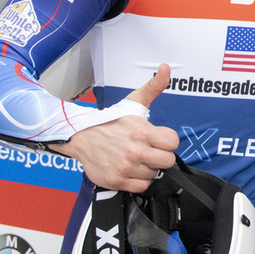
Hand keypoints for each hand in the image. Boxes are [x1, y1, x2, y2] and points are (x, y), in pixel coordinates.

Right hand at [60, 64, 178, 191]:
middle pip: (167, 161)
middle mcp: (135, 151)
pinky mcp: (117, 180)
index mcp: (142, 132)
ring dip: (147, 167)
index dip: (167, 140)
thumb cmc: (111, 120)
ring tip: (136, 157)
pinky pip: (142, 186)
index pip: (173, 143)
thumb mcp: (134, 101)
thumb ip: (154, 86)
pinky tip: (131, 168)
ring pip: (154, 174)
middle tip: (149, 149)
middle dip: (160, 155)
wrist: (81, 136)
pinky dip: (138, 179)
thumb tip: (166, 68)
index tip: (158, 139)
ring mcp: (125, 167)